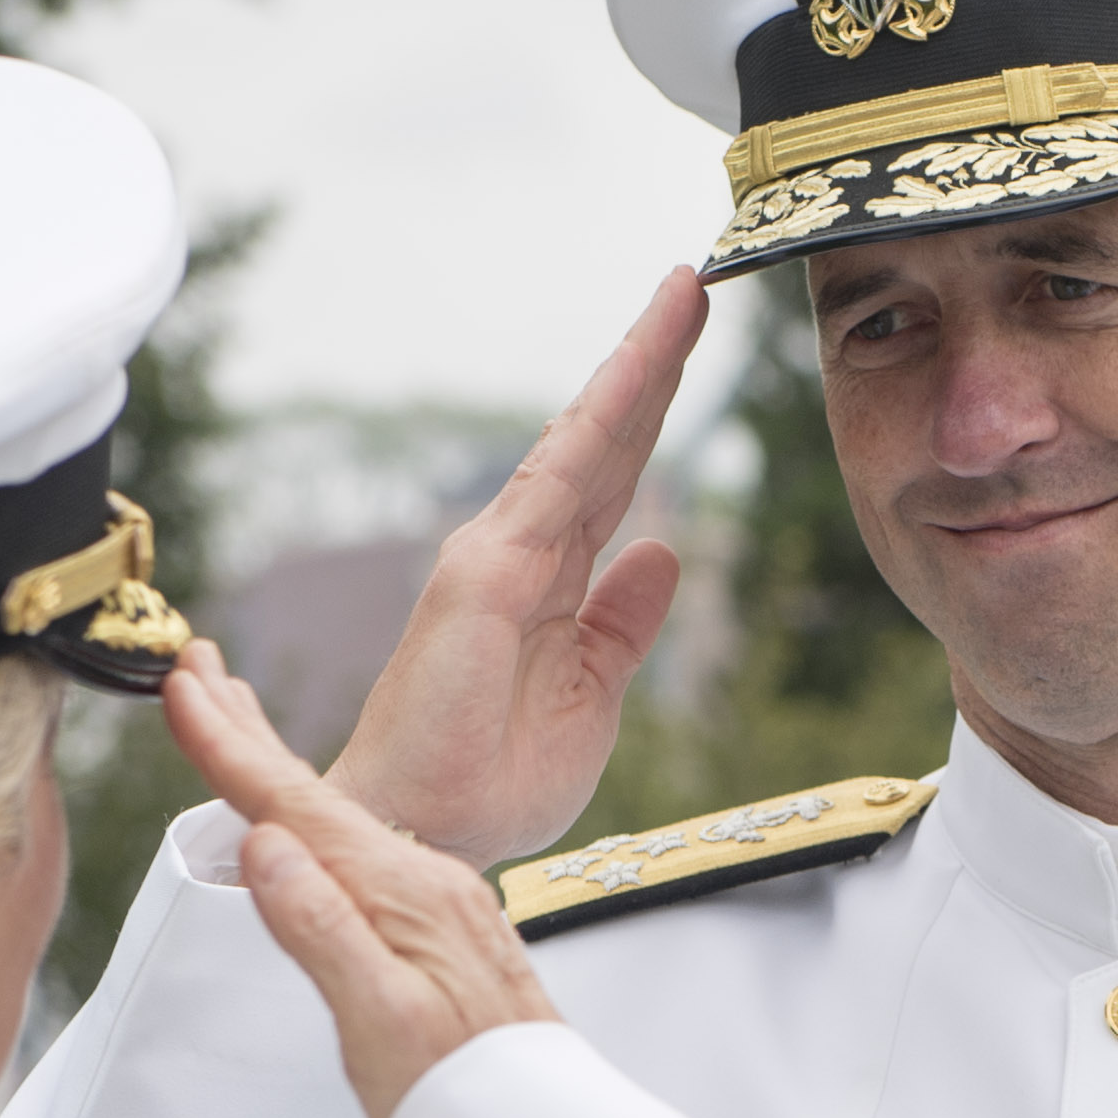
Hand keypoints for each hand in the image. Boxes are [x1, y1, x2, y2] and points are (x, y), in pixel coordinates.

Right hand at [165, 641, 558, 1117]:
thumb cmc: (461, 1098)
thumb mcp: (378, 1021)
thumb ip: (323, 930)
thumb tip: (266, 849)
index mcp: (404, 895)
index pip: (298, 809)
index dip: (232, 750)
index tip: (184, 689)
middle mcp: (429, 884)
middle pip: (321, 799)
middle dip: (252, 736)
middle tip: (201, 673)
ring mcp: (443, 906)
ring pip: (346, 822)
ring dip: (286, 774)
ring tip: (242, 729)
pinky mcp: (447, 934)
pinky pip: (373, 855)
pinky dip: (327, 825)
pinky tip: (316, 830)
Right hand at [328, 265, 711, 864]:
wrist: (423, 830)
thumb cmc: (490, 779)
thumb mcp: (593, 696)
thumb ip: (623, 624)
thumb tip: (663, 551)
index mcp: (551, 583)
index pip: (615, 481)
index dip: (653, 417)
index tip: (691, 353)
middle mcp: (523, 550)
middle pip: (604, 441)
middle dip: (652, 365)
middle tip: (694, 287)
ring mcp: (501, 550)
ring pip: (584, 438)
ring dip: (636, 367)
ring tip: (683, 298)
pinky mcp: (488, 567)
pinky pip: (559, 476)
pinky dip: (602, 417)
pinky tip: (639, 368)